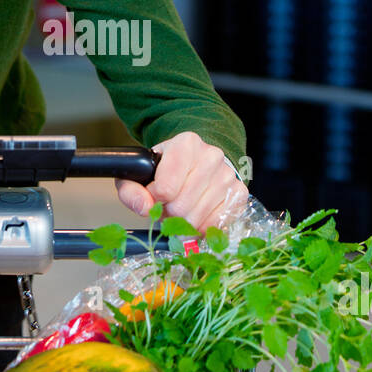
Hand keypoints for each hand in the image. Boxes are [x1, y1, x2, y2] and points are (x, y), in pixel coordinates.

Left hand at [116, 131, 247, 232]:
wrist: (198, 162)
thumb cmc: (167, 169)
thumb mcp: (141, 173)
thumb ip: (131, 190)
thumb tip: (145, 207)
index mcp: (186, 144)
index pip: (164, 189)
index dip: (153, 198)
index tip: (154, 194)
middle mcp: (211, 156)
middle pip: (180, 207)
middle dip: (168, 213)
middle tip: (168, 205)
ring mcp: (228, 175)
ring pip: (196, 219)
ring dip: (184, 222)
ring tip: (182, 208)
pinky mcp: (239, 194)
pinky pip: (215, 225)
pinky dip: (201, 227)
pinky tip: (197, 214)